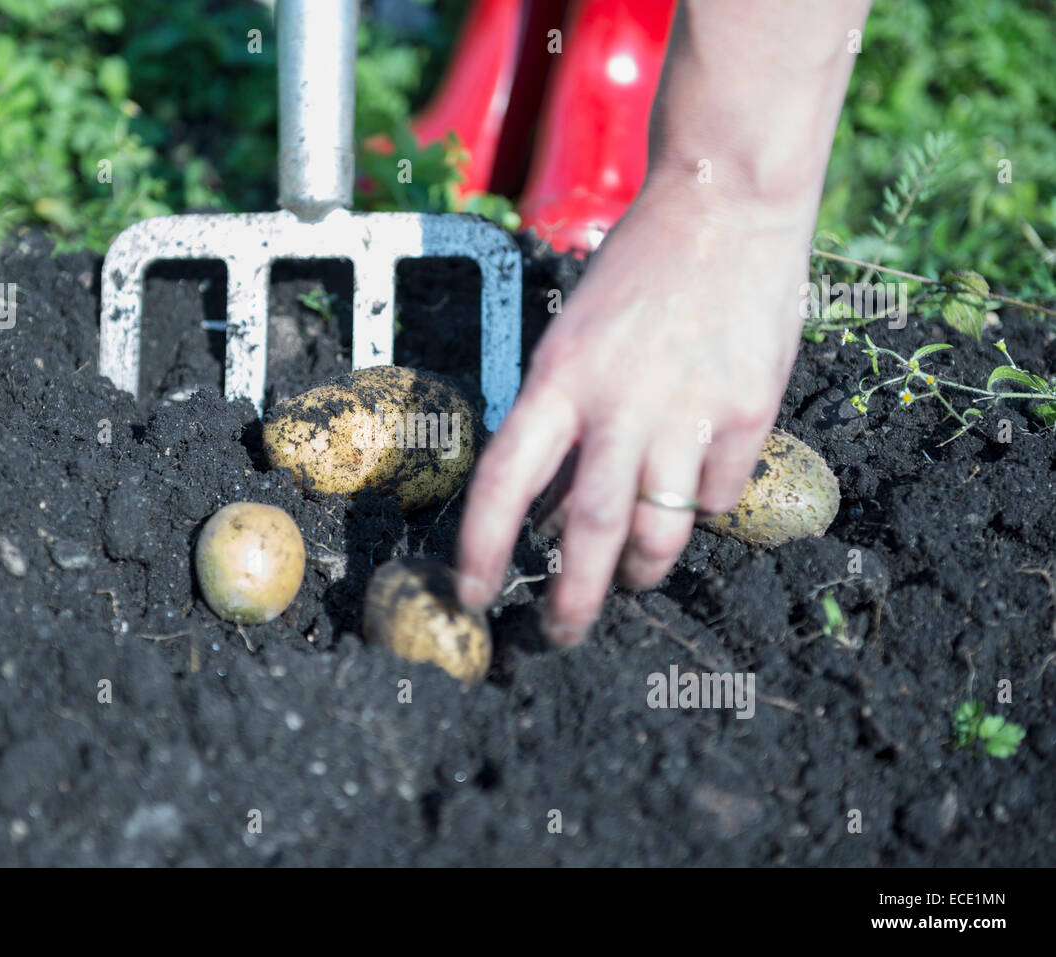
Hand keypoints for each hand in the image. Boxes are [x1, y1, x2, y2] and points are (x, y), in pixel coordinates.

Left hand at [454, 172, 812, 646]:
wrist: (723, 204)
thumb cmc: (636, 275)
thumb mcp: (572, 339)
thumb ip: (559, 422)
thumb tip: (547, 509)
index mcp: (558, 379)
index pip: (503, 483)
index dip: (482, 549)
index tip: (471, 594)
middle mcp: (618, 402)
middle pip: (585, 530)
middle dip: (570, 601)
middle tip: (561, 634)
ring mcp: (687, 410)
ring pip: (658, 531)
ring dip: (640, 569)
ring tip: (632, 575)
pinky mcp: (748, 413)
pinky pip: (719, 495)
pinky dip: (702, 504)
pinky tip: (697, 481)